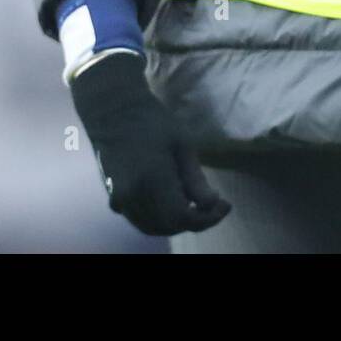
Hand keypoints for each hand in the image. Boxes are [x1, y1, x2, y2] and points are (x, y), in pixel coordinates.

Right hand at [68, 51, 230, 235]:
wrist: (115, 113)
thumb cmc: (153, 121)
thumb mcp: (182, 143)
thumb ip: (195, 179)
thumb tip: (212, 205)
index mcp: (151, 180)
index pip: (182, 217)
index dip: (207, 218)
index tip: (225, 206)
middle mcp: (132, 197)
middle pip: (169, 226)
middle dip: (195, 221)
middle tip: (215, 205)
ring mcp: (120, 201)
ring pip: (154, 228)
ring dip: (177, 223)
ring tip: (197, 204)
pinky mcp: (114, 200)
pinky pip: (141, 221)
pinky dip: (161, 221)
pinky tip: (174, 204)